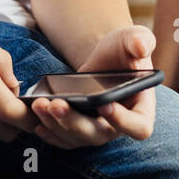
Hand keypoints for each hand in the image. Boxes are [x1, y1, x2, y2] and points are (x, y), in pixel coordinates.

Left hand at [29, 25, 156, 148]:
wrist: (105, 58)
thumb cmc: (124, 49)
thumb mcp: (134, 38)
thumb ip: (141, 40)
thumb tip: (140, 46)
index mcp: (141, 108)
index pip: (139, 127)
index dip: (124, 121)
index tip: (105, 104)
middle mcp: (119, 126)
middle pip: (99, 136)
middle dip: (75, 122)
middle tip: (57, 104)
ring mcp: (98, 130)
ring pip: (77, 138)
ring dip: (56, 125)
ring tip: (40, 104)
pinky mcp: (79, 130)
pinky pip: (64, 139)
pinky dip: (50, 133)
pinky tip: (37, 120)